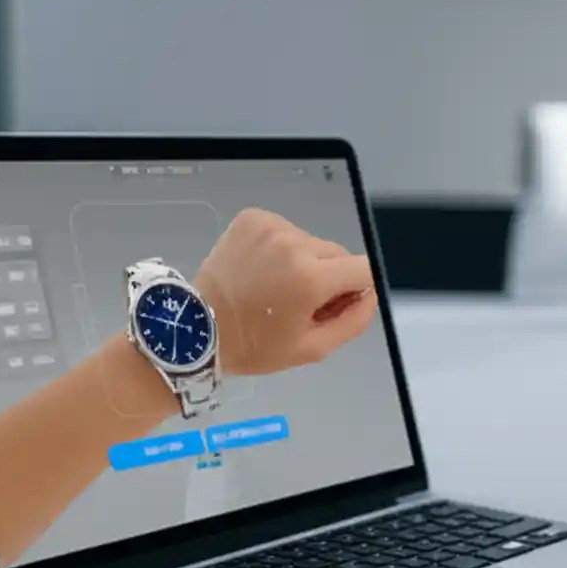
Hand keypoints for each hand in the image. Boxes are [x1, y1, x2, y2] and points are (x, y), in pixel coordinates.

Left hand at [193, 208, 376, 375]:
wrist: (195, 327)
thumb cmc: (252, 345)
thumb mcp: (311, 348)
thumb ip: (353, 321)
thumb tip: (371, 294)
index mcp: (311, 278)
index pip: (365, 269)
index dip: (353, 290)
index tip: (330, 304)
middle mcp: (293, 244)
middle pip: (337, 255)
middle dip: (325, 277)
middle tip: (293, 302)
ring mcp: (270, 228)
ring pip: (310, 242)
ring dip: (301, 261)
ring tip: (270, 286)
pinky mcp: (251, 219)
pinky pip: (284, 231)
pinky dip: (278, 248)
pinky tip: (258, 270)